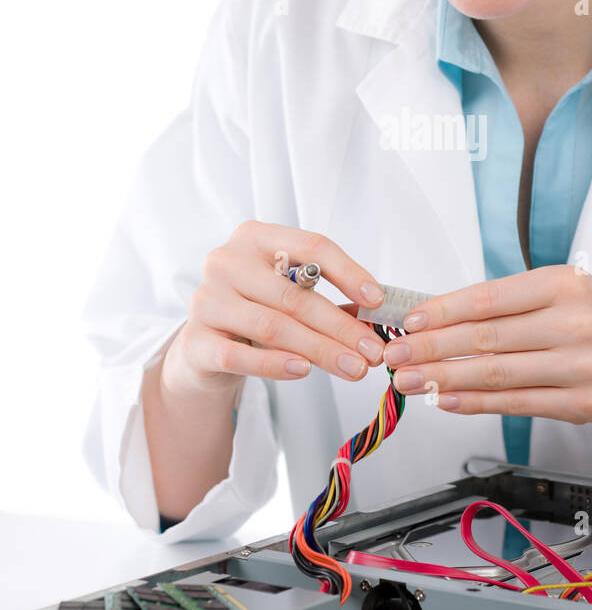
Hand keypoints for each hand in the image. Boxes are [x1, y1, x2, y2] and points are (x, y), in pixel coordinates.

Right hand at [162, 221, 386, 396]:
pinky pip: (240, 354)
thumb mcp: (289, 295)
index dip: (349, 272)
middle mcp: (227, 261)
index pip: (312, 246)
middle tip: (373, 352)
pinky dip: (275, 364)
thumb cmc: (256, 312)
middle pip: (294, 294)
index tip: (378, 300)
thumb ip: (328, 301)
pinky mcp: (195, 340)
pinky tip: (304, 371)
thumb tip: (377, 316)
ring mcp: (207, 299)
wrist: (204, 348)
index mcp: (256, 237)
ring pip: (272, 326)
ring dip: (320, 350)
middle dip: (340, 326)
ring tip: (354, 368)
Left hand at [383, 266, 591, 467]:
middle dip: (432, 348)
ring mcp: (581, 367)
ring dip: (444, 378)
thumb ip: (508, 303)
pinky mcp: (581, 404)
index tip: (409, 320)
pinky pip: (515, 404)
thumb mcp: (563, 291)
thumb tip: (436, 316)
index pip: (490, 299)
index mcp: (565, 284)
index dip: (443, 310)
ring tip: (408, 379)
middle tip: (394, 354)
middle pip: (487, 338)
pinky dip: (474, 403)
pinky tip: (445, 399)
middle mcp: (575, 323)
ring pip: (497, 374)